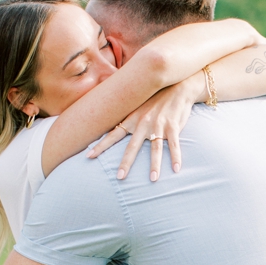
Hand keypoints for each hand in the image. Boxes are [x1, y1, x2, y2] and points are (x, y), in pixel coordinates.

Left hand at [88, 72, 204, 180]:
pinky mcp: (173, 126)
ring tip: (153, 180)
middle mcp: (143, 123)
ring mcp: (159, 125)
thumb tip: (110, 126)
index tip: (88, 156)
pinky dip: (176, 157)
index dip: (100, 146)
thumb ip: (126, 117)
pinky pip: (174, 145)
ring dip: (155, 165)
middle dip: (126, 163)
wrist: (177, 85)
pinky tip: (176, 169)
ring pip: (155, 148)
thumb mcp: (137, 105)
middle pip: (132, 146)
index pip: (113, 134)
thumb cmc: (155, 98)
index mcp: (132, 119)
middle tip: (119, 177)